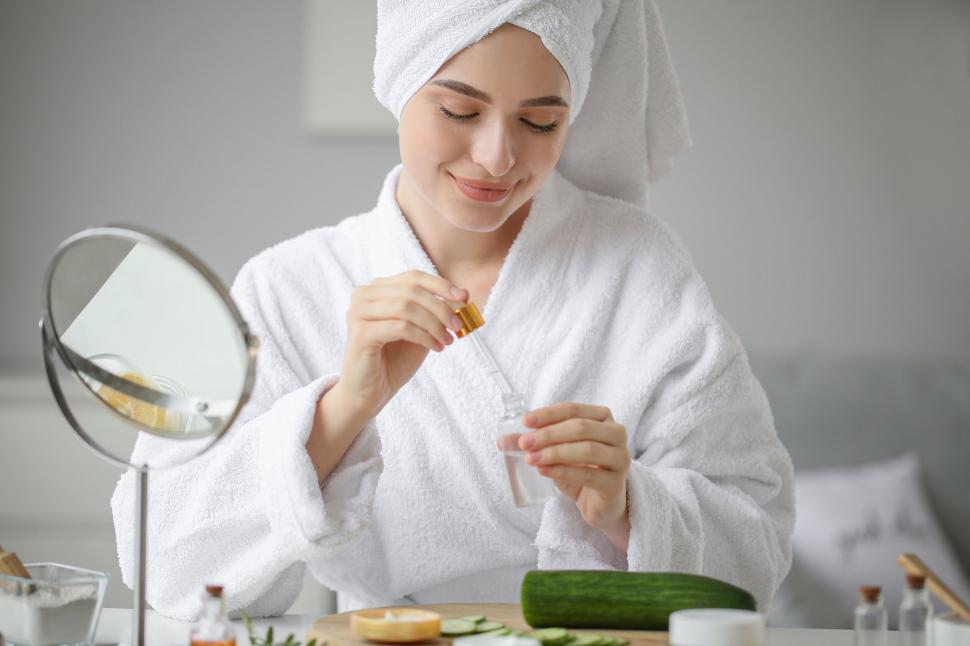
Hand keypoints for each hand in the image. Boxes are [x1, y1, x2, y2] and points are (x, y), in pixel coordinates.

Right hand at [336, 270, 466, 420]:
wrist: (370, 393)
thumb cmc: (394, 360)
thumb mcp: (421, 330)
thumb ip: (436, 311)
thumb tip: (465, 293)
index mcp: (376, 289)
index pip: (413, 276)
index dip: (441, 285)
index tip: (464, 298)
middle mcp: (363, 296)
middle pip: (411, 290)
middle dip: (441, 307)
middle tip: (458, 325)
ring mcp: (358, 313)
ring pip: (406, 307)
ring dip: (434, 324)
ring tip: (447, 340)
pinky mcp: (361, 333)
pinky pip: (401, 327)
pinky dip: (424, 336)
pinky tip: (435, 347)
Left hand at [520, 402, 630, 546]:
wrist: (600, 503)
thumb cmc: (580, 469)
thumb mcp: (556, 452)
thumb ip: (534, 443)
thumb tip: (502, 441)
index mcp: (602, 417)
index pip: (572, 409)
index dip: (547, 414)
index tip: (525, 422)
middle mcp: (616, 433)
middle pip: (580, 427)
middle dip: (548, 434)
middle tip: (524, 443)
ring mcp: (620, 457)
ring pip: (586, 449)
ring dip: (554, 453)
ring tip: (530, 459)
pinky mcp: (616, 483)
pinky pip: (589, 474)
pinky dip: (563, 471)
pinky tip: (544, 471)